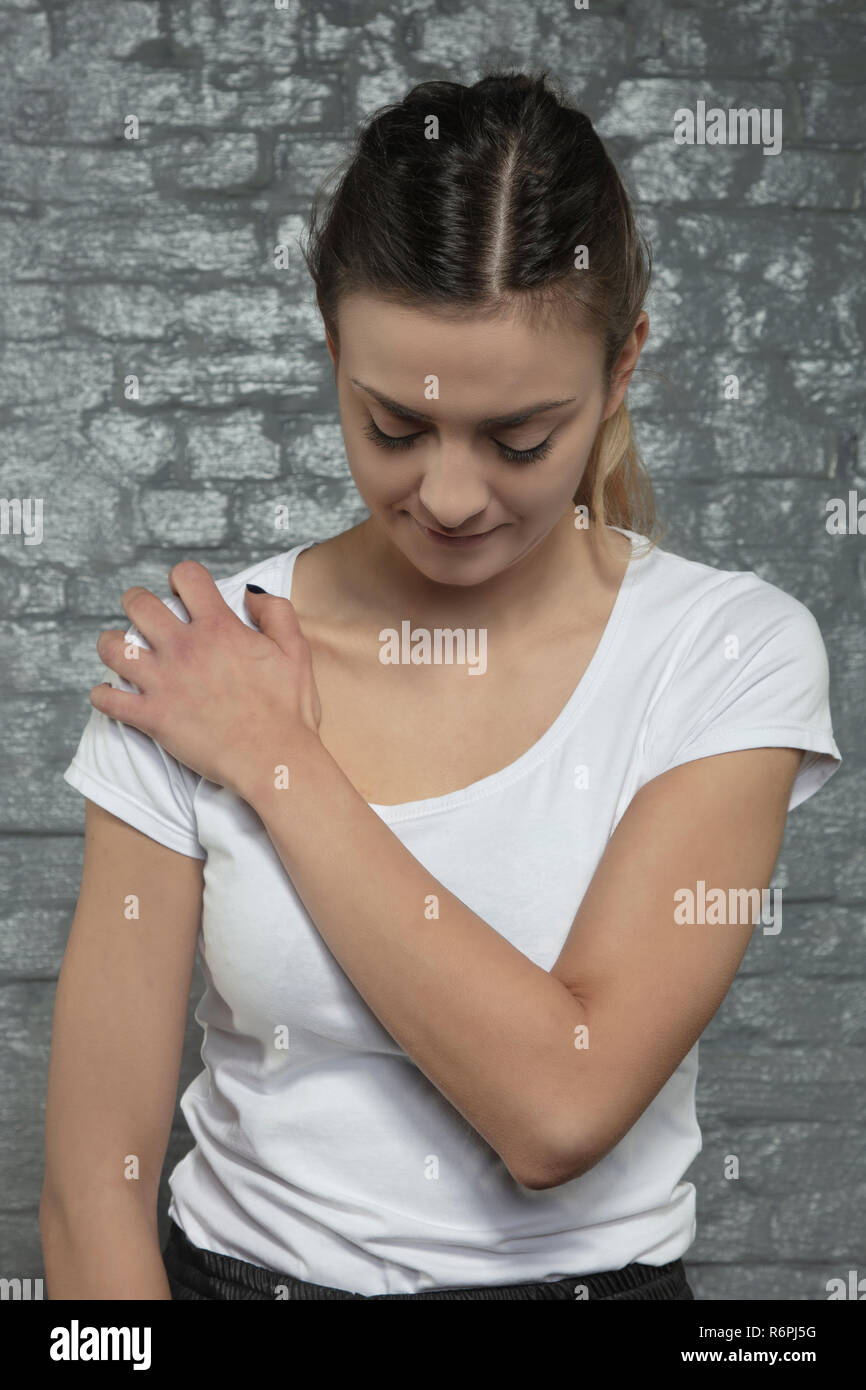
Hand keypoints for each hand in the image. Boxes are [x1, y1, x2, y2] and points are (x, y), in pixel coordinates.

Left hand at [89, 560, 321, 794]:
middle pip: (139, 604)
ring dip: (112, 644)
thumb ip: (276, 612)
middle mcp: (185, 648)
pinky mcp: (152, 717)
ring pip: (112, 648)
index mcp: (219, 628)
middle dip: (137, 602)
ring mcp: (164, 683)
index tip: (185, 593)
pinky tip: (111, 694)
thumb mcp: (296, 651)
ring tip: (120, 650)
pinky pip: (108, 700)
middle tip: (143, 613)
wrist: (274, 759)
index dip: (183, 579)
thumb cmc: (289, 711)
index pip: (187, 577)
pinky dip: (104, 695)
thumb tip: (249, 593)